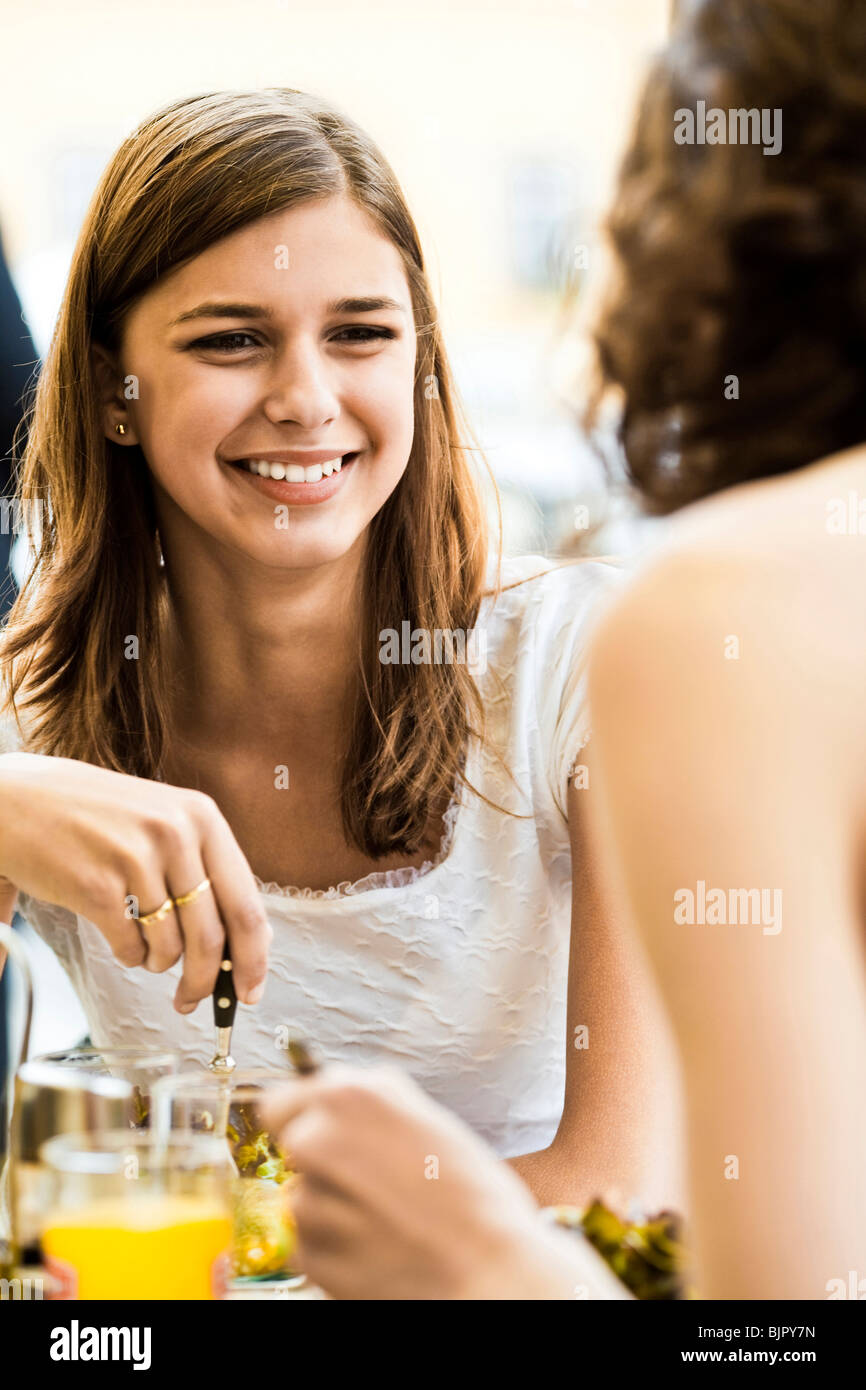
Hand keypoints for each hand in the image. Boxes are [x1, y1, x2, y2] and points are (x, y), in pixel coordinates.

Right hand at [0, 751, 270, 1010]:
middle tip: (194, 1000)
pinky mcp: (95, 885)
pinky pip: (130, 949)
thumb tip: (241, 945)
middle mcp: (175, 833)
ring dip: (159, 963)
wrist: (19, 800)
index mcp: (202, 816)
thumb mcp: (165, 820)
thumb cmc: (98, 816)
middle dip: (207, 981)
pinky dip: (130, 955)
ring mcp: (134, 858)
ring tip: (146, 947)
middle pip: (212, 937)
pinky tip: (120, 935)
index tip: (250, 990)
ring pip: (170, 948)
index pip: (246, 904)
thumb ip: (204, 870)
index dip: (254, 958)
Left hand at [262, 1064, 626, 1299]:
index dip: (305, 1118)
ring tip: (389, 1217)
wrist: (490, 1270)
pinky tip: (379, 1247)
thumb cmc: (472, 1196)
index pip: (282, 1101)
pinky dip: (335, 1248)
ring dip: (332, 1208)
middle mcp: (319, 1140)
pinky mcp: (311, 1255)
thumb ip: (373, 1106)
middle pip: (293, 1147)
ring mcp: (311, 1201)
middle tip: (370, 1180)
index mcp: (351, 1096)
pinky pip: (309, 1243)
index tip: (327, 1133)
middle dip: (321, 1162)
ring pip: (303, 1197)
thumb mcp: (427, 1119)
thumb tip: (335, 1099)